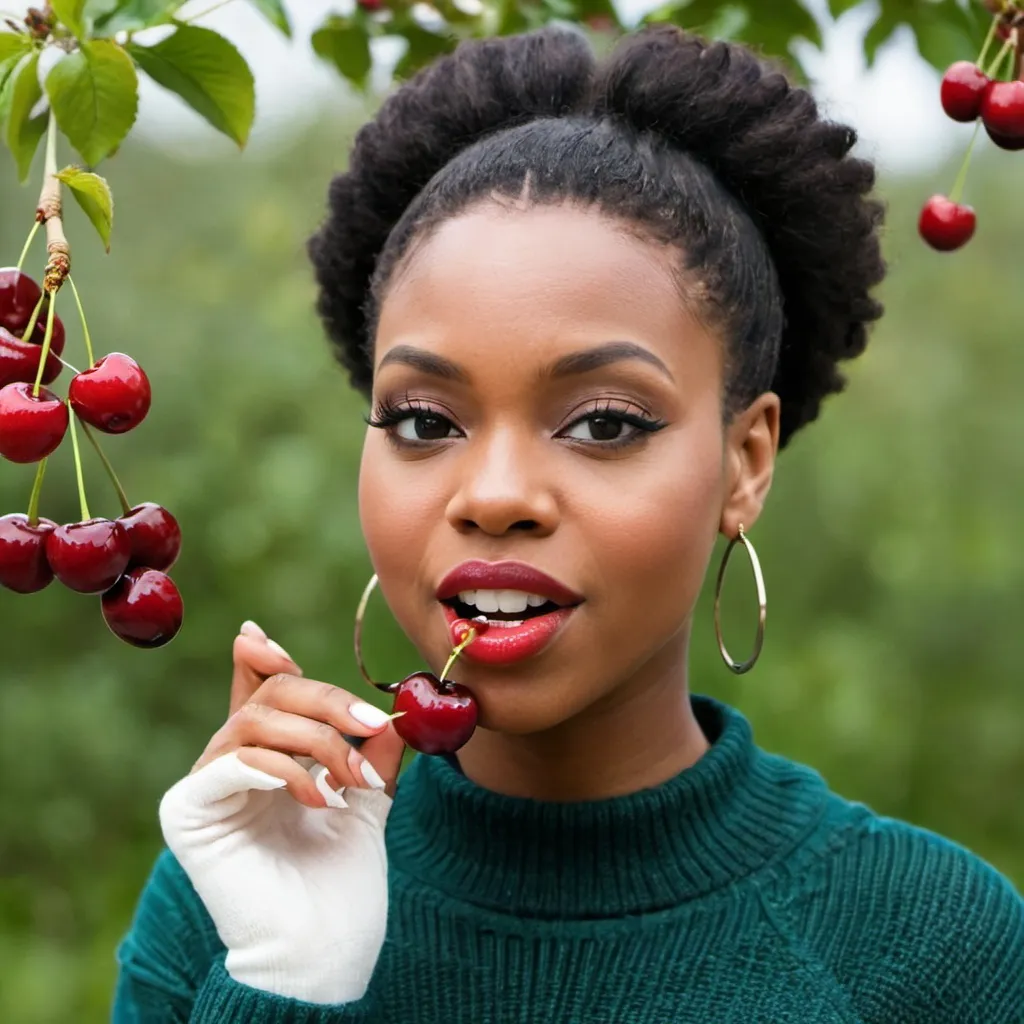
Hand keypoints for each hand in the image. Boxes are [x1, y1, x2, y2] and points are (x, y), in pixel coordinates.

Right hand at [158, 621, 404, 1003]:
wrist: (323, 951)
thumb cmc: (341, 884)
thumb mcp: (367, 800)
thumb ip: (372, 751)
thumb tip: (394, 709)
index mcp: (266, 759)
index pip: (258, 692)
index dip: (263, 659)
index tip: (267, 638)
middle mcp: (228, 766)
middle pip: (268, 694)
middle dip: (326, 701)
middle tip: (369, 724)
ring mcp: (204, 789)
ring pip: (254, 721)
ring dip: (316, 742)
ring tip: (351, 783)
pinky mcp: (187, 813)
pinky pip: (232, 762)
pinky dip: (281, 768)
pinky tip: (314, 797)